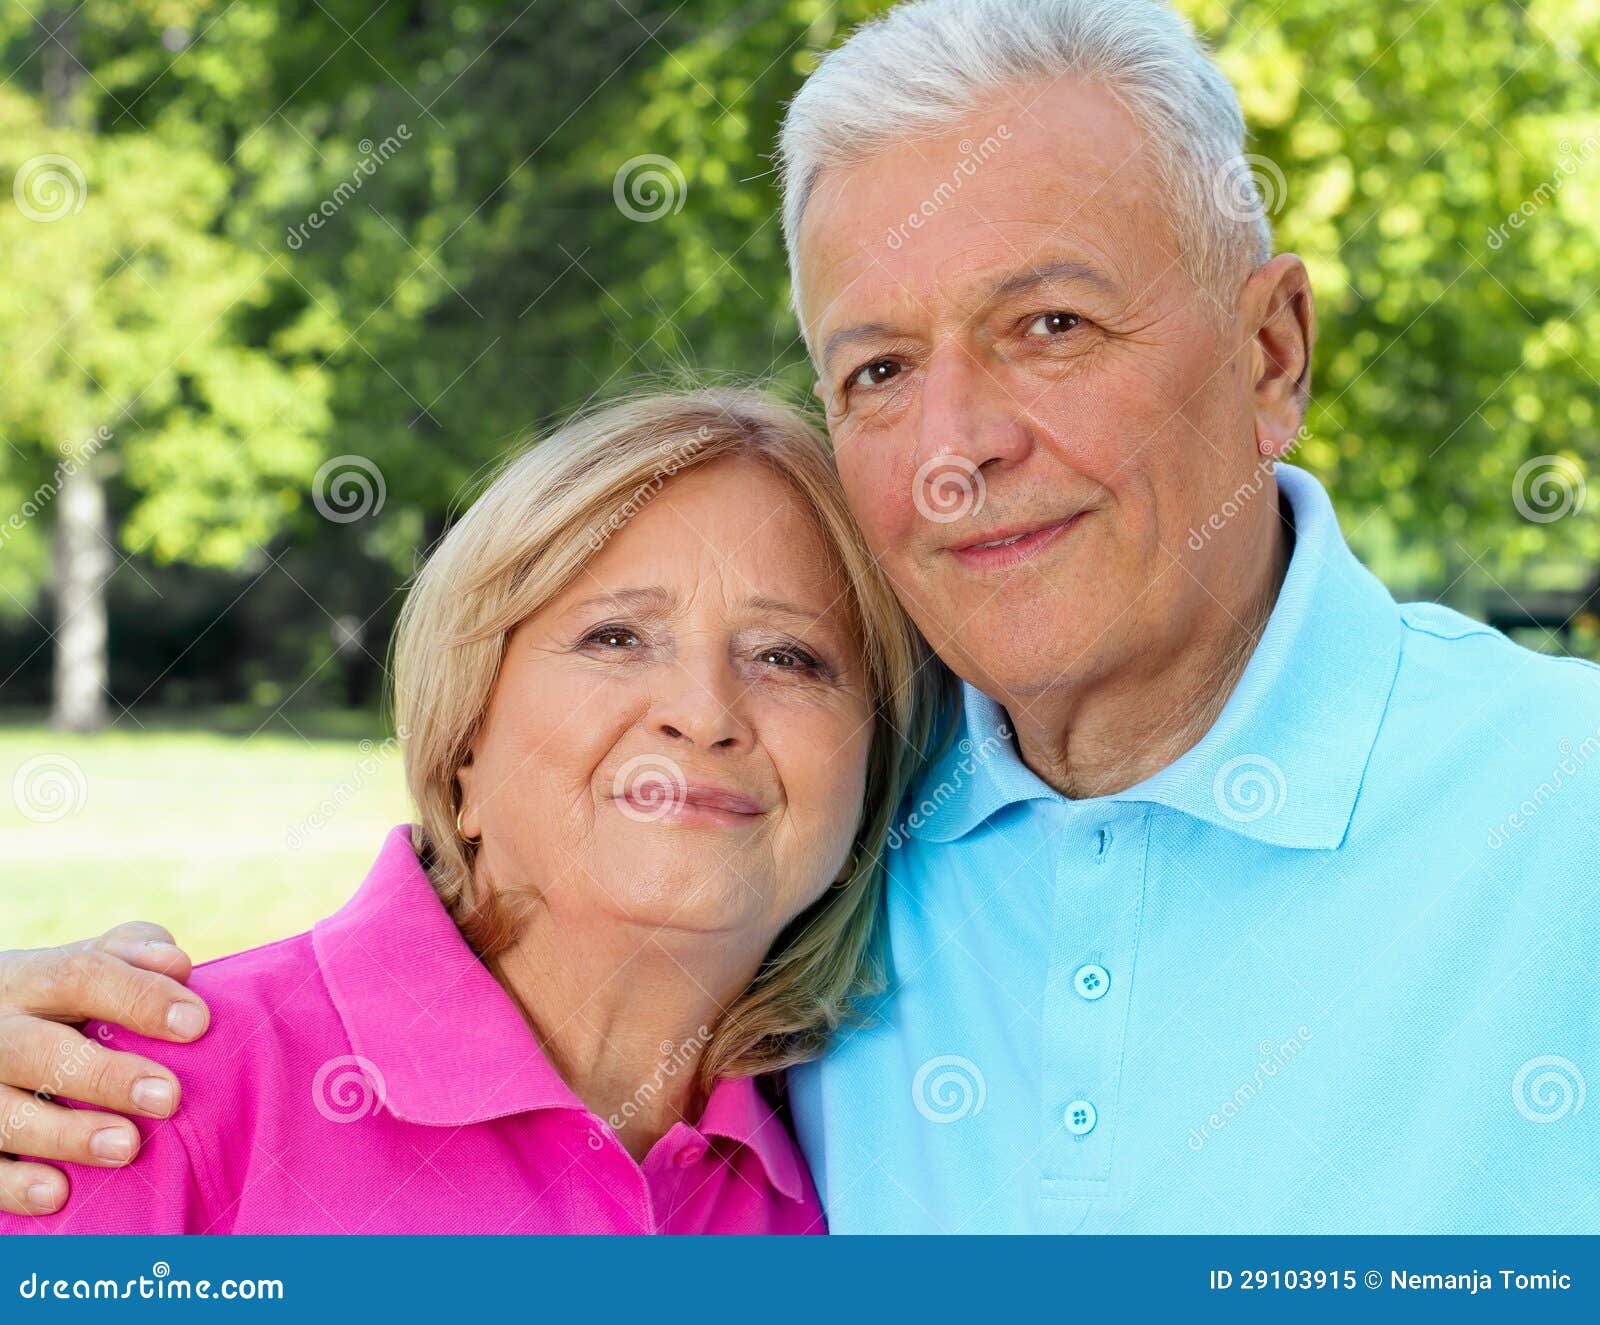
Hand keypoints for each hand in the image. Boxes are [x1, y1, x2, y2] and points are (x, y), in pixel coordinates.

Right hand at [0, 922, 209, 1214]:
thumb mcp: (86, 965)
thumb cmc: (58, 1000)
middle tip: (168, 1097)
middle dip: (104, 1075)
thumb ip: (131, 957)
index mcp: (27, 980)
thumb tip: (177, 964)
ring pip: (3, 1115)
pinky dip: (14, 1185)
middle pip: (36, 1051)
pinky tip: (57, 1193)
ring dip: (65, 1134)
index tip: (196, 1023)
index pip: (81, 975)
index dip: (140, 997)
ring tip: (126, 1146)